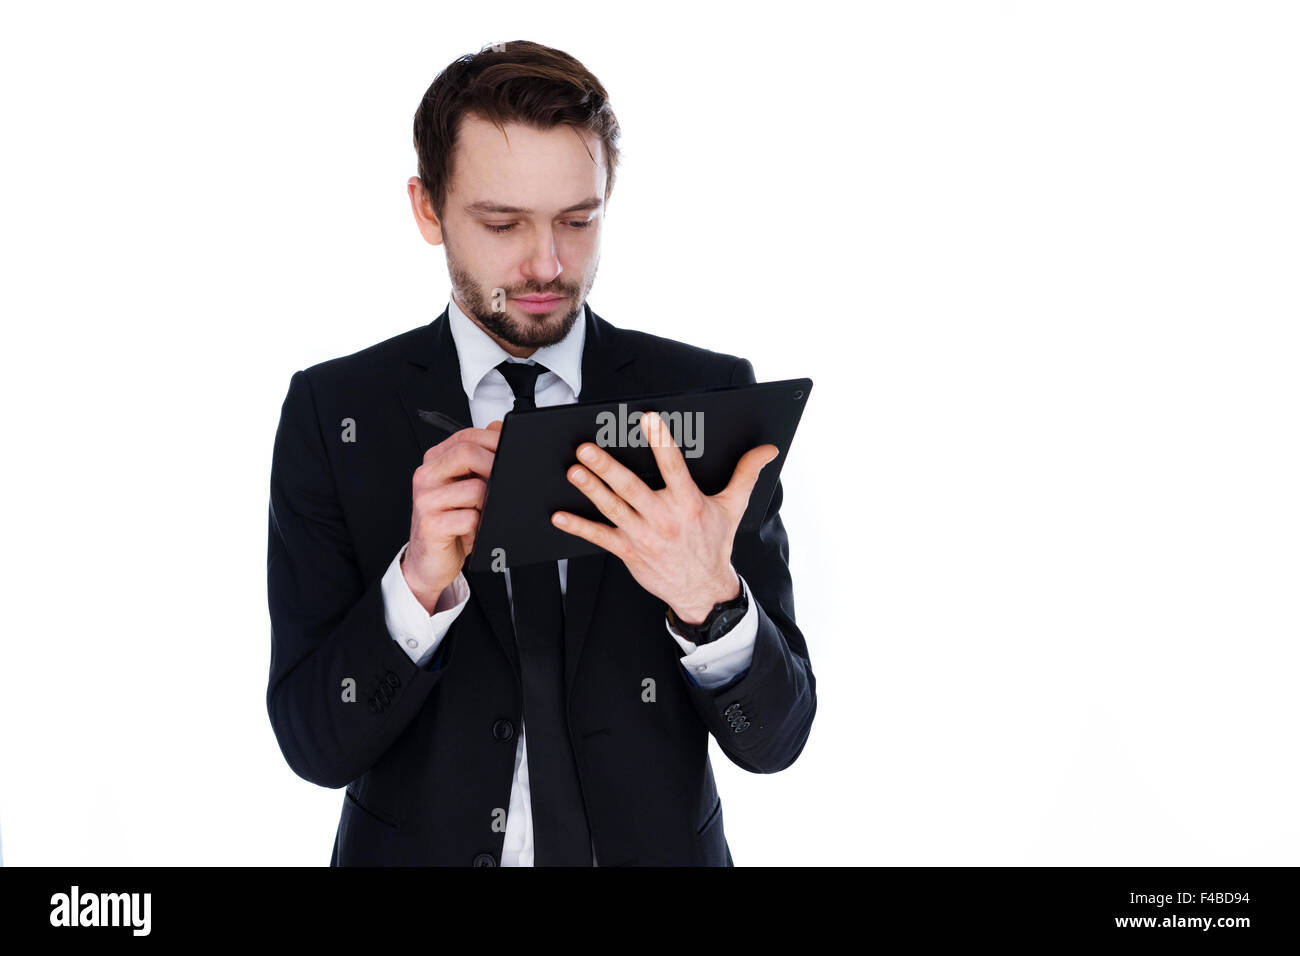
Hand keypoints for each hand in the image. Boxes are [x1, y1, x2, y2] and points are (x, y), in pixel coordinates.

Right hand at [402, 420, 502, 612]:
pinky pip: (470, 518)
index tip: (513, 451)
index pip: (466, 437)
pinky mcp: (431, 525)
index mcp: (435, 461)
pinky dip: (480, 526)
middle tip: (507, 483)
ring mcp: (426, 500)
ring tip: (483, 515)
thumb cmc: (450, 522)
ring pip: (475, 488)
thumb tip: (498, 429)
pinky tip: (474, 531)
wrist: (429, 561)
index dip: (494, 441)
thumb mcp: (466, 486)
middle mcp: (427, 476)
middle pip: (467, 453)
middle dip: (496, 465)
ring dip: (489, 504)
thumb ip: (480, 457)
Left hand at [551, 410, 778, 623]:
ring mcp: (643, 536)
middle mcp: (664, 519)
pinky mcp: (628, 551)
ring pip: (612, 509)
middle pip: (631, 488)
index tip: (647, 420)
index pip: (673, 466)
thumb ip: (747, 474)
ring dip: (591, 490)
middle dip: (607, 468)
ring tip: (574, 470)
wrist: (702, 590)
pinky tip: (559, 516)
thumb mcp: (733, 507)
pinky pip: (599, 537)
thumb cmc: (714, 543)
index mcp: (688, 503)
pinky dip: (579, 527)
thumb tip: (767, 449)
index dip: (661, 442)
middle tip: (587, 449)